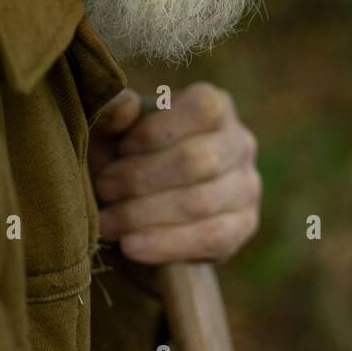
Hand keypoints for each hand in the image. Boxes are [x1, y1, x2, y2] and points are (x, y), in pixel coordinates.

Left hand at [89, 82, 260, 264]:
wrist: (138, 201)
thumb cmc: (124, 155)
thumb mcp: (113, 130)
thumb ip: (112, 113)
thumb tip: (125, 104)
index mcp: (215, 106)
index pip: (202, 109)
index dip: (157, 130)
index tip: (119, 149)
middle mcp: (240, 142)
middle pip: (199, 159)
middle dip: (142, 178)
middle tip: (103, 189)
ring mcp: (247, 185)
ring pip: (202, 202)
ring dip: (145, 214)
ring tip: (107, 222)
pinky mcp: (244, 225)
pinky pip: (212, 238)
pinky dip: (166, 244)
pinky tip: (130, 246)